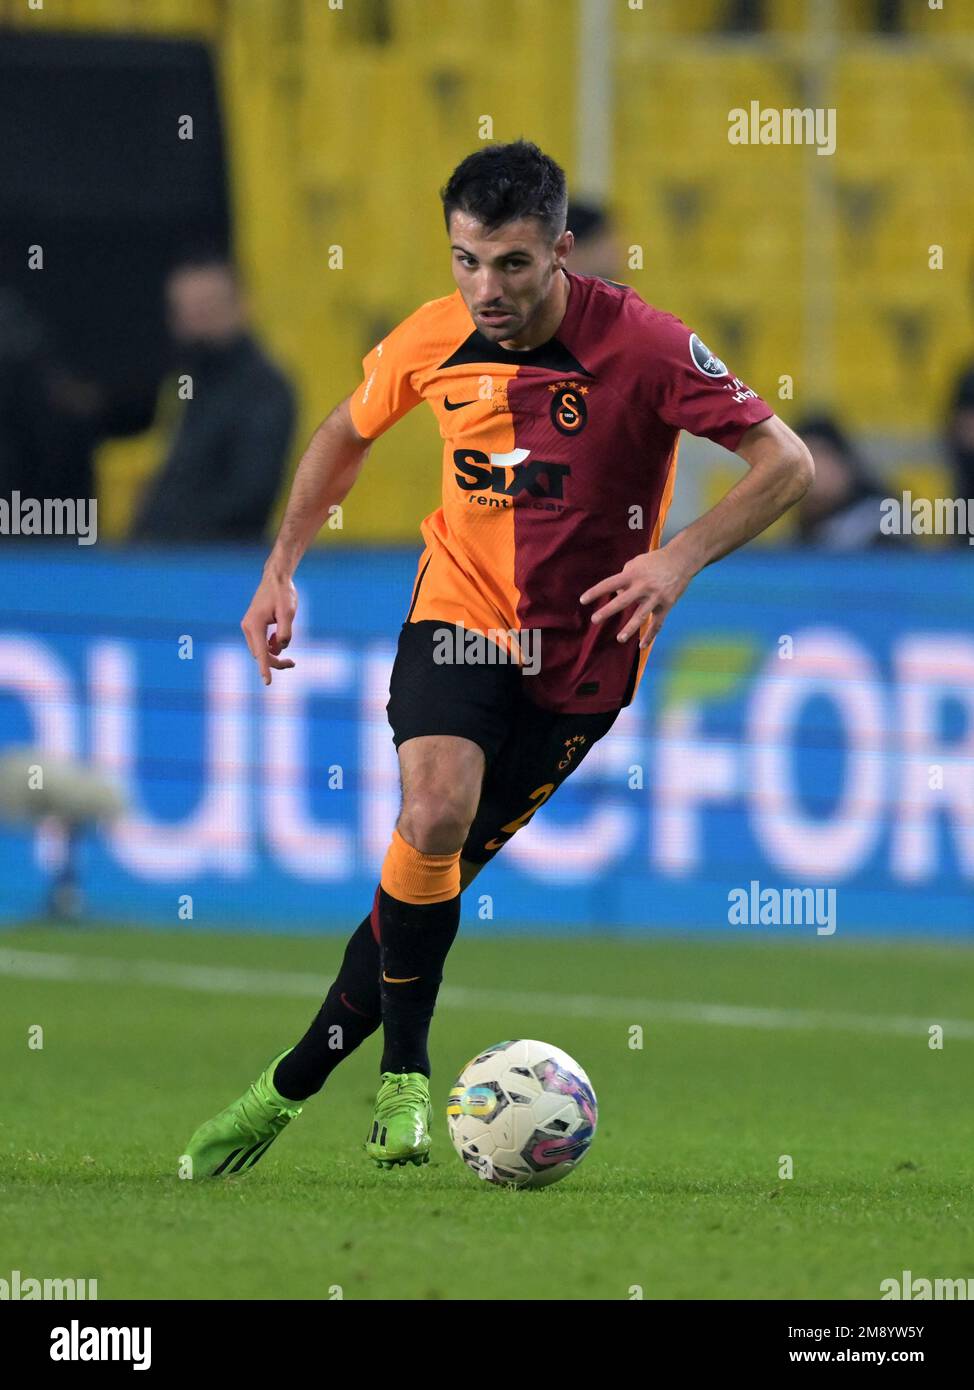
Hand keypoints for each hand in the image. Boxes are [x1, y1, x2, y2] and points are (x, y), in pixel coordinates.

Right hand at [240, 567, 297, 684]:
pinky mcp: (253, 625)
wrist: (275, 578)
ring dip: (274, 655)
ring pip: (260, 650)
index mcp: (254, 625)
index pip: (261, 653)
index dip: (265, 669)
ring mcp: (249, 627)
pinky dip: (271, 646)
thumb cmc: (283, 594)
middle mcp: (248, 627)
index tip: (267, 683)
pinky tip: (279, 638)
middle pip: (260, 654)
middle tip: (293, 664)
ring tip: (290, 658)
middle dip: (275, 662)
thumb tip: (280, 648)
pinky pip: (261, 644)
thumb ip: (285, 633)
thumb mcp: (289, 613)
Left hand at [580, 547, 692, 647]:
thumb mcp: (636, 562)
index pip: (610, 583)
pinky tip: (642, 646)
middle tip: (595, 619)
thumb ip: (624, 576)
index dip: (596, 592)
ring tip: (620, 638)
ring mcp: (656, 597)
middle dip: (608, 611)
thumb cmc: (655, 561)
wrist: (682, 560)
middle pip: (623, 600)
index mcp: (633, 574)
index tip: (583, 600)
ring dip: (630, 628)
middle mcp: (643, 586)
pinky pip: (657, 623)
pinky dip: (651, 636)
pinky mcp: (666, 605)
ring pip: (641, 615)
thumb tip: (616, 593)